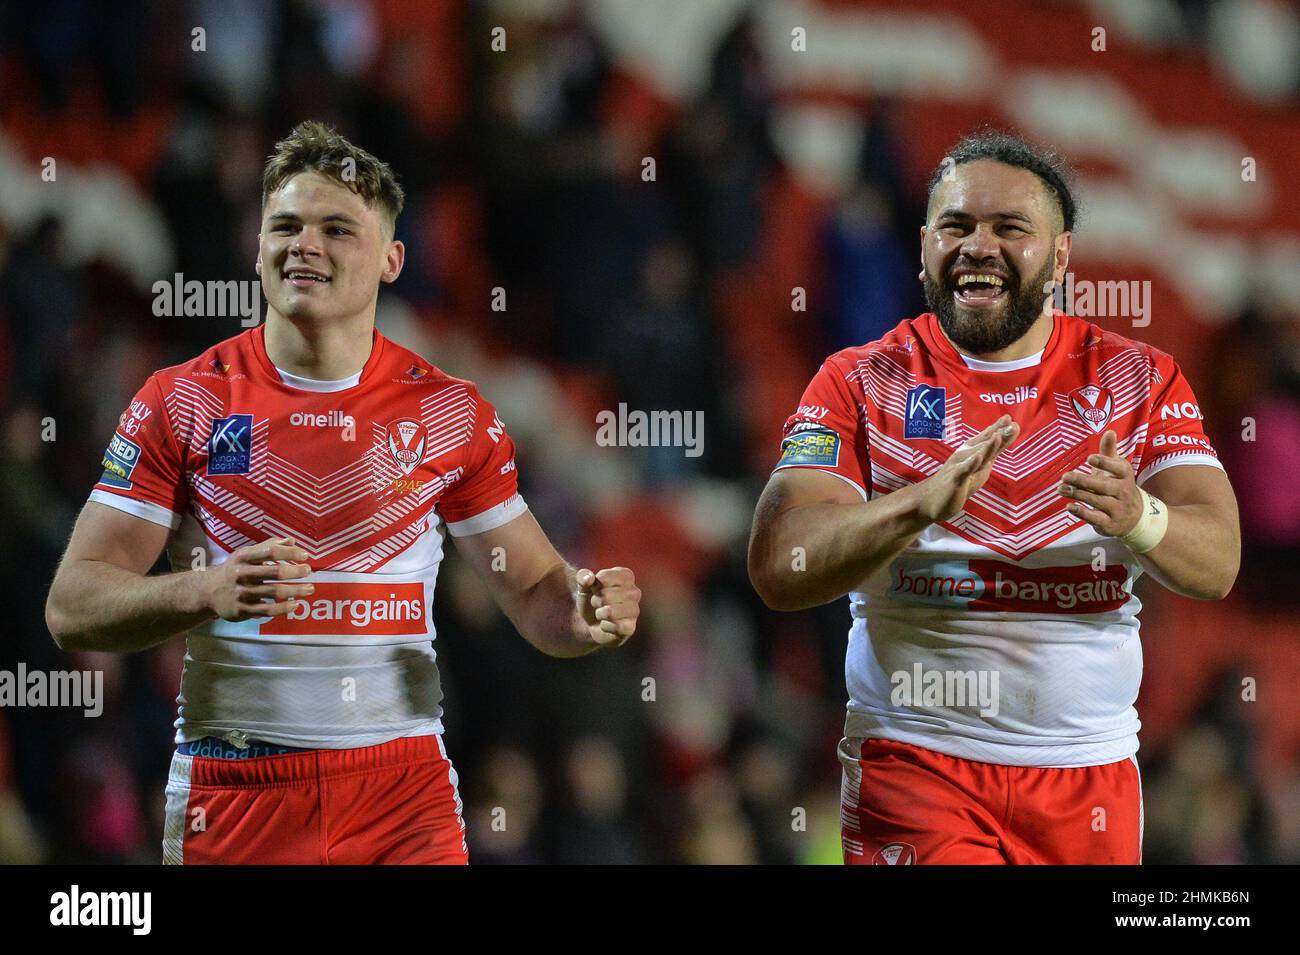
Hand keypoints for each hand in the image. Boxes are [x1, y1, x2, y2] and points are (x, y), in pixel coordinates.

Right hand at [199, 537, 313, 620]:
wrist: (207, 592)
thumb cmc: (235, 570)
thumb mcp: (246, 554)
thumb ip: (269, 546)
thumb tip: (292, 540)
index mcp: (243, 557)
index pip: (269, 551)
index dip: (289, 553)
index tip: (305, 554)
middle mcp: (242, 574)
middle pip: (274, 572)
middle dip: (295, 571)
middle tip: (308, 571)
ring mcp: (242, 593)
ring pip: (273, 592)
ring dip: (295, 590)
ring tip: (310, 588)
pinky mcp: (242, 610)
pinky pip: (267, 610)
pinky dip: (283, 608)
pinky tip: (296, 605)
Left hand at [576, 567, 639, 647]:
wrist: (591, 621)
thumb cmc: (591, 598)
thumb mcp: (583, 585)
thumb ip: (582, 577)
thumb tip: (588, 579)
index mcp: (626, 576)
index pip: (604, 577)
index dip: (594, 585)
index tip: (596, 589)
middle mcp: (634, 592)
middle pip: (605, 595)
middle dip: (596, 601)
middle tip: (599, 604)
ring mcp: (635, 610)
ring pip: (609, 612)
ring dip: (599, 614)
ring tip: (602, 613)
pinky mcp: (631, 627)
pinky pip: (614, 626)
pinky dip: (604, 626)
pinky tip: (606, 624)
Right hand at [914, 414, 1019, 522]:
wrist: (931, 499)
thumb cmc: (957, 481)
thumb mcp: (979, 466)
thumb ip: (991, 452)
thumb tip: (1003, 438)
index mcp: (971, 451)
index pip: (987, 438)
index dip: (998, 427)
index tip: (1009, 417)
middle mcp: (965, 455)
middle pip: (985, 444)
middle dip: (999, 434)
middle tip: (1013, 425)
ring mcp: (959, 466)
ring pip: (976, 454)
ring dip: (987, 446)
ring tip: (997, 436)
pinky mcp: (955, 479)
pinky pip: (964, 470)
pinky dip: (971, 463)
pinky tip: (978, 457)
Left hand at [1059, 430, 1143, 535]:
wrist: (1136, 517)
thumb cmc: (1118, 487)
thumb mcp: (1116, 469)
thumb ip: (1109, 451)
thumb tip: (1109, 430)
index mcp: (1125, 476)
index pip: (1118, 468)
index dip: (1105, 462)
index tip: (1090, 458)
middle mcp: (1123, 492)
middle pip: (1103, 486)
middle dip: (1083, 481)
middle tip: (1065, 476)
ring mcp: (1117, 509)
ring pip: (1096, 501)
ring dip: (1077, 495)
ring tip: (1061, 489)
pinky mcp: (1109, 524)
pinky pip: (1095, 518)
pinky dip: (1082, 513)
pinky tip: (1069, 506)